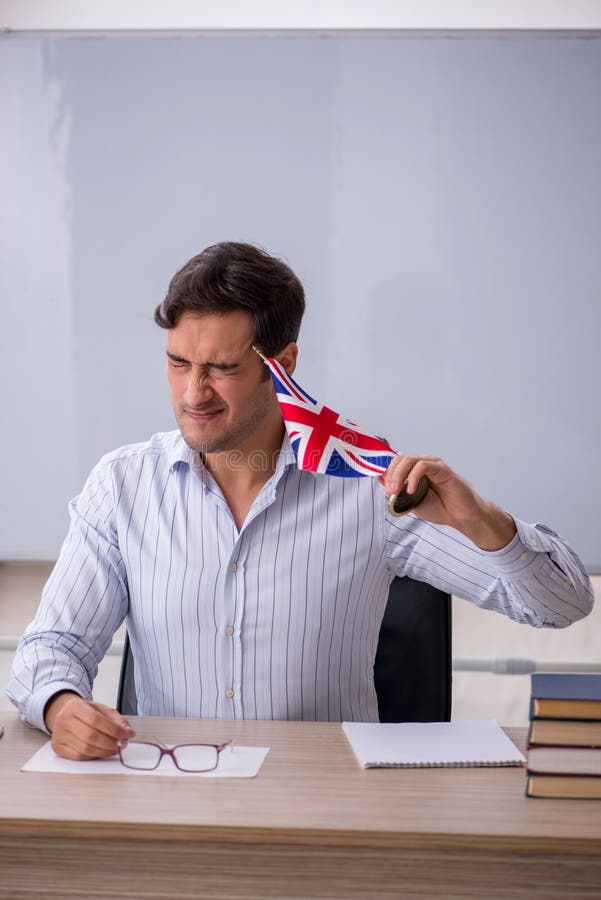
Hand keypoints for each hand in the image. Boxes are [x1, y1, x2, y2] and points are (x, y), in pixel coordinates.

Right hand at [44, 691, 135, 760]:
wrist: (65, 714)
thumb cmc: (85, 712)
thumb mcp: (102, 709)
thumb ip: (117, 720)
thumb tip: (129, 733)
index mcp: (75, 706)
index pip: (96, 719)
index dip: (113, 729)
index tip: (126, 735)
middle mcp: (63, 719)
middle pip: (90, 736)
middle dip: (109, 743)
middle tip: (121, 745)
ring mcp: (58, 735)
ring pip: (84, 749)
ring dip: (103, 752)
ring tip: (114, 749)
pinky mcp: (57, 747)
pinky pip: (78, 756)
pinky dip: (93, 756)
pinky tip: (101, 752)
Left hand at [380, 455, 515, 550]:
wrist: (461, 517)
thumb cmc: (440, 508)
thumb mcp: (411, 502)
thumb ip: (398, 491)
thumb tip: (380, 479)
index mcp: (415, 471)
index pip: (395, 464)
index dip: (386, 474)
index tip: (384, 489)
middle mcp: (424, 465)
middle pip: (400, 459)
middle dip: (391, 475)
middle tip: (389, 491)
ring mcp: (433, 465)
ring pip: (409, 460)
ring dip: (399, 475)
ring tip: (396, 491)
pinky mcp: (442, 469)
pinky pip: (423, 466)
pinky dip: (413, 477)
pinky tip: (411, 490)